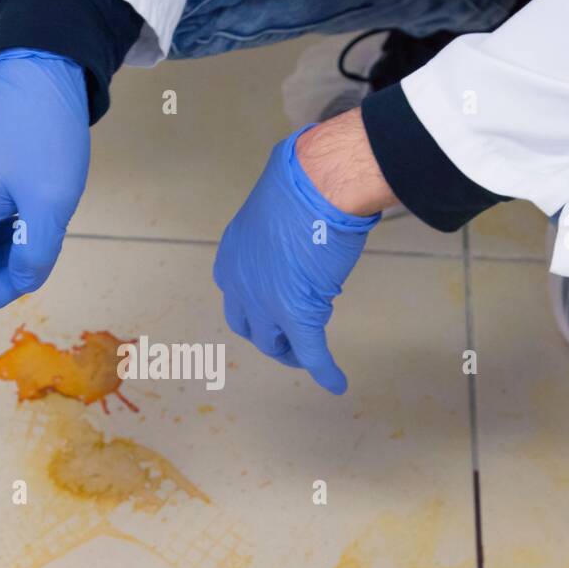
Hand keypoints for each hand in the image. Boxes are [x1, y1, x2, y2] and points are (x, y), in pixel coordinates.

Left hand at [213, 120, 384, 393]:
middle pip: (249, 324)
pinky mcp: (296, 315)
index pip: (238, 293)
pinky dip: (323, 370)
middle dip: (268, 335)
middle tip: (289, 340)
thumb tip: (307, 214)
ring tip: (309, 356)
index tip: (277, 303)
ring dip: (291, 352)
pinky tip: (336, 384)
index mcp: (232, 256)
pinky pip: (311, 351)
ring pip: (274, 341)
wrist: (316, 184)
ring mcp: (265, 303)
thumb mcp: (279, 205)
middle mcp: (239, 283)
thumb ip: (282, 225)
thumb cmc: (302, 183)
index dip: (258, 303)